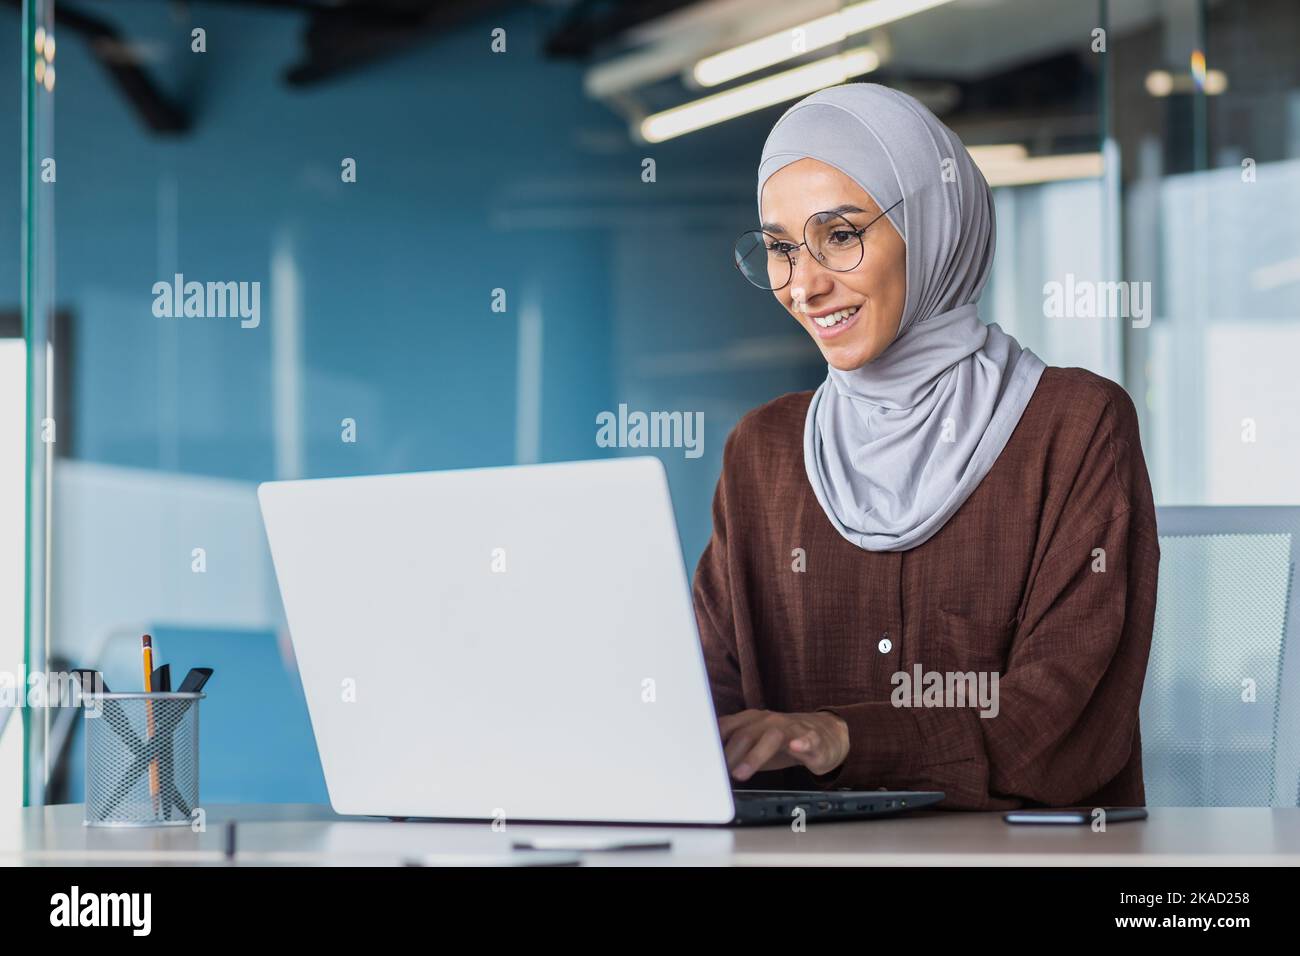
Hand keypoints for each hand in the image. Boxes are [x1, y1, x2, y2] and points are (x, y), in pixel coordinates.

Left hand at [718, 709, 848, 781]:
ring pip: (772, 736)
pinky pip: (809, 739)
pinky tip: (797, 747)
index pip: (727, 726)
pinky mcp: (814, 739)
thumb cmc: (783, 741)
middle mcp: (770, 721)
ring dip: (754, 755)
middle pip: (745, 734)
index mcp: (752, 720)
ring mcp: (792, 728)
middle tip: (719, 775)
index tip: (700, 759)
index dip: (713, 743)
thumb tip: (707, 765)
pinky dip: (803, 742)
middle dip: (730, 755)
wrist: (825, 734)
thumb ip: (733, 750)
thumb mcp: (755, 744)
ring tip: (742, 773)